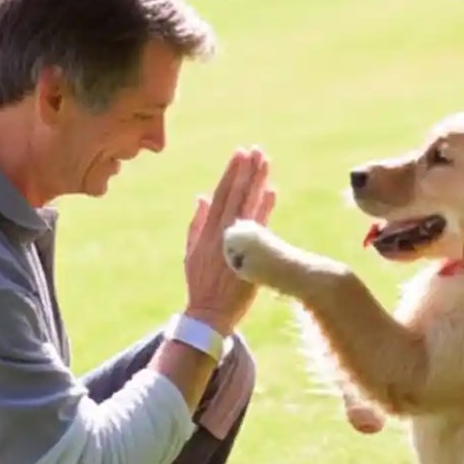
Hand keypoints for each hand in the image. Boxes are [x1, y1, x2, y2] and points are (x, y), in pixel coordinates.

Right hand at [183, 148, 276, 334]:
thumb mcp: (191, 251)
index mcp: (207, 230)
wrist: (209, 313)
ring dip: (257, 183)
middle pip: (236, 195)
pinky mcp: (248, 255)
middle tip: (256, 150)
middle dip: (246, 171)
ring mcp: (235, 242)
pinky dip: (265, 209)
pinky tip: (272, 192)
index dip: (231, 173)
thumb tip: (201, 197)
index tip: (240, 154)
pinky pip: (258, 227)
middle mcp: (221, 233)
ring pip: (247, 206)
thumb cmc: (201, 284)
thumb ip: (197, 223)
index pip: (221, 193)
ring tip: (265, 162)